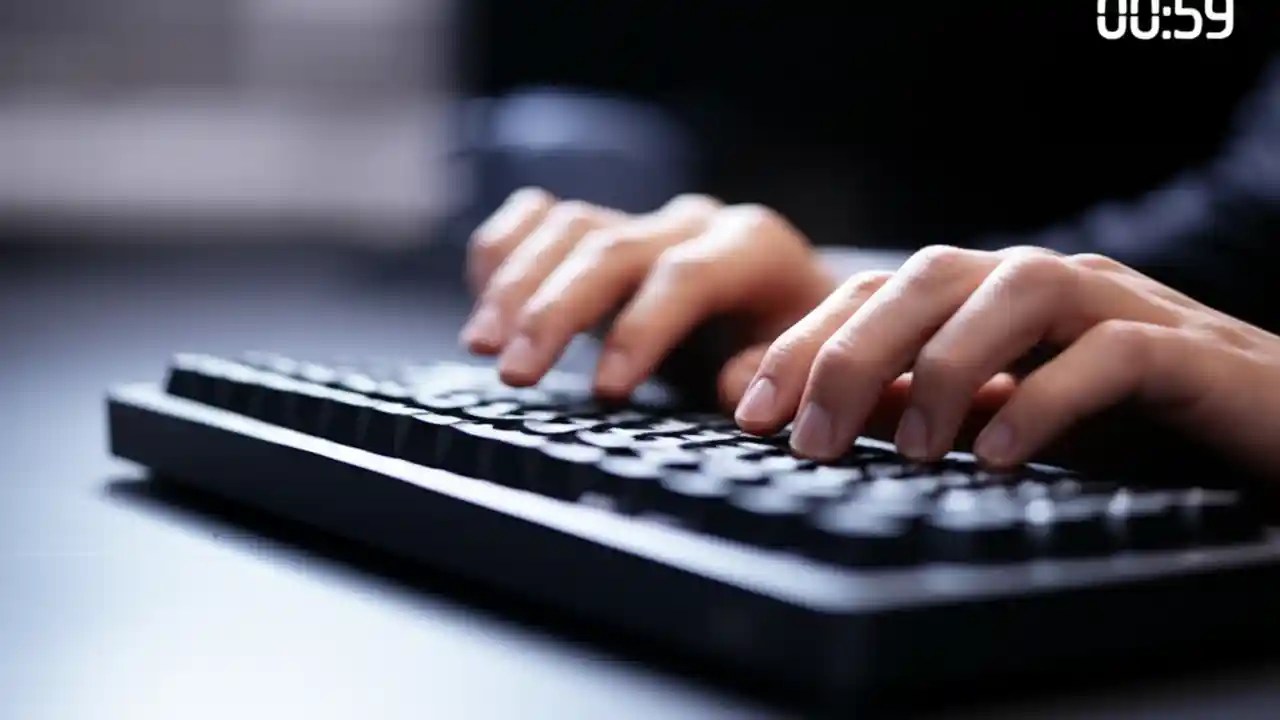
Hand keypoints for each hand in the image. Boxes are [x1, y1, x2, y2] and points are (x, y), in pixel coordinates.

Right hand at [461, 189, 836, 405]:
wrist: (793, 305)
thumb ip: (773, 372)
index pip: (685, 276)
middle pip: (609, 248)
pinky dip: (506, 247)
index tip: (605, 395)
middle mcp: (691, 223)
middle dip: (555, 310)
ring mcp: (642, 220)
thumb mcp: (806, 363)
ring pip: (567, 228)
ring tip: (483, 345)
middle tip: (515, 374)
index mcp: (752, 247)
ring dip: (515, 285)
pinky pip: (541, 216)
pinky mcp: (604, 229)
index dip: (642, 330)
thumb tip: (736, 392)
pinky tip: (481, 292)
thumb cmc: (797, 343)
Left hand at [734, 245, 1279, 475]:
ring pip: (1014, 291)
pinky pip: (1109, 353)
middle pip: (926, 278)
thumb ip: (918, 404)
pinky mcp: (1188, 353)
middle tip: (806, 437)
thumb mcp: (998, 416)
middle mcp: (1042, 284)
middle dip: (851, 352)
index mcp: (988, 297)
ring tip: (910, 449)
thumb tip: (817, 414)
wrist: (1267, 423)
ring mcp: (1117, 305)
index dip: (803, 343)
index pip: (875, 293)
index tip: (747, 411)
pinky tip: (1001, 454)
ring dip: (948, 365)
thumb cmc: (1124, 421)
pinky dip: (1047, 398)